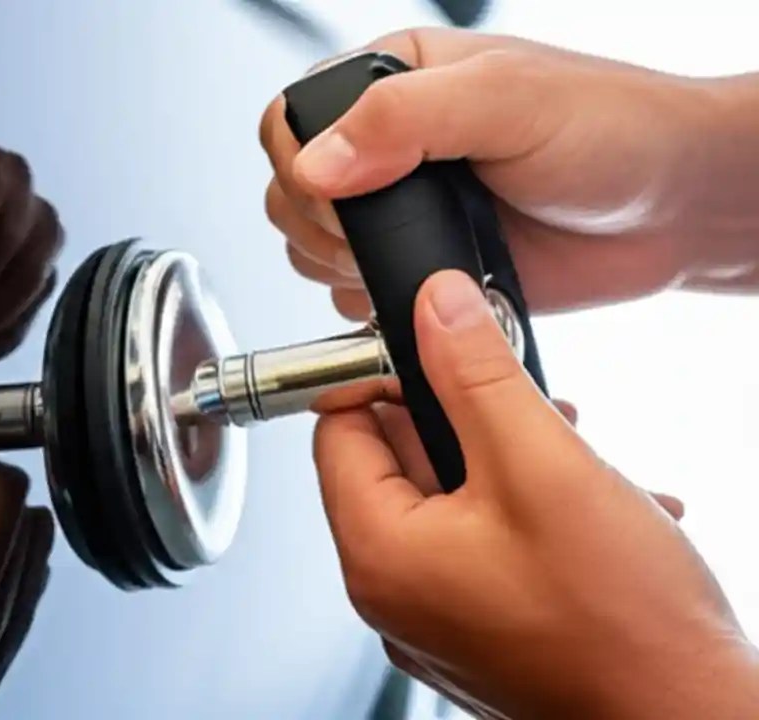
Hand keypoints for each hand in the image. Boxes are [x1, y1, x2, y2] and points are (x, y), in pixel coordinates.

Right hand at [261, 27, 758, 320]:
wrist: (671, 210)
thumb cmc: (611, 130)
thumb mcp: (507, 99)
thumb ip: (402, 119)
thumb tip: (316, 164)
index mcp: (392, 81)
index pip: (290, 118)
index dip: (300, 161)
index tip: (347, 190)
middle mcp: (384, 146)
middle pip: (288, 190)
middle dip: (323, 223)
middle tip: (388, 229)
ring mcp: (397, 212)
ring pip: (310, 249)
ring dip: (346, 267)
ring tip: (420, 255)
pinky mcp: (416, 268)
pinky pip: (352, 300)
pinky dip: (375, 305)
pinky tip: (430, 286)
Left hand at [314, 270, 758, 717]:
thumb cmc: (622, 627)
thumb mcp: (541, 466)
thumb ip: (476, 374)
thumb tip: (434, 305)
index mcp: (380, 556)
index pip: (337, 432)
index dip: (379, 375)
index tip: (432, 344)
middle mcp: (395, 594)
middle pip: (396, 463)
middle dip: (464, 416)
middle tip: (525, 400)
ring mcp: (440, 618)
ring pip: (451, 499)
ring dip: (509, 459)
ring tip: (573, 451)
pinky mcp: (485, 629)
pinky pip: (482, 543)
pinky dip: (528, 509)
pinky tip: (595, 505)